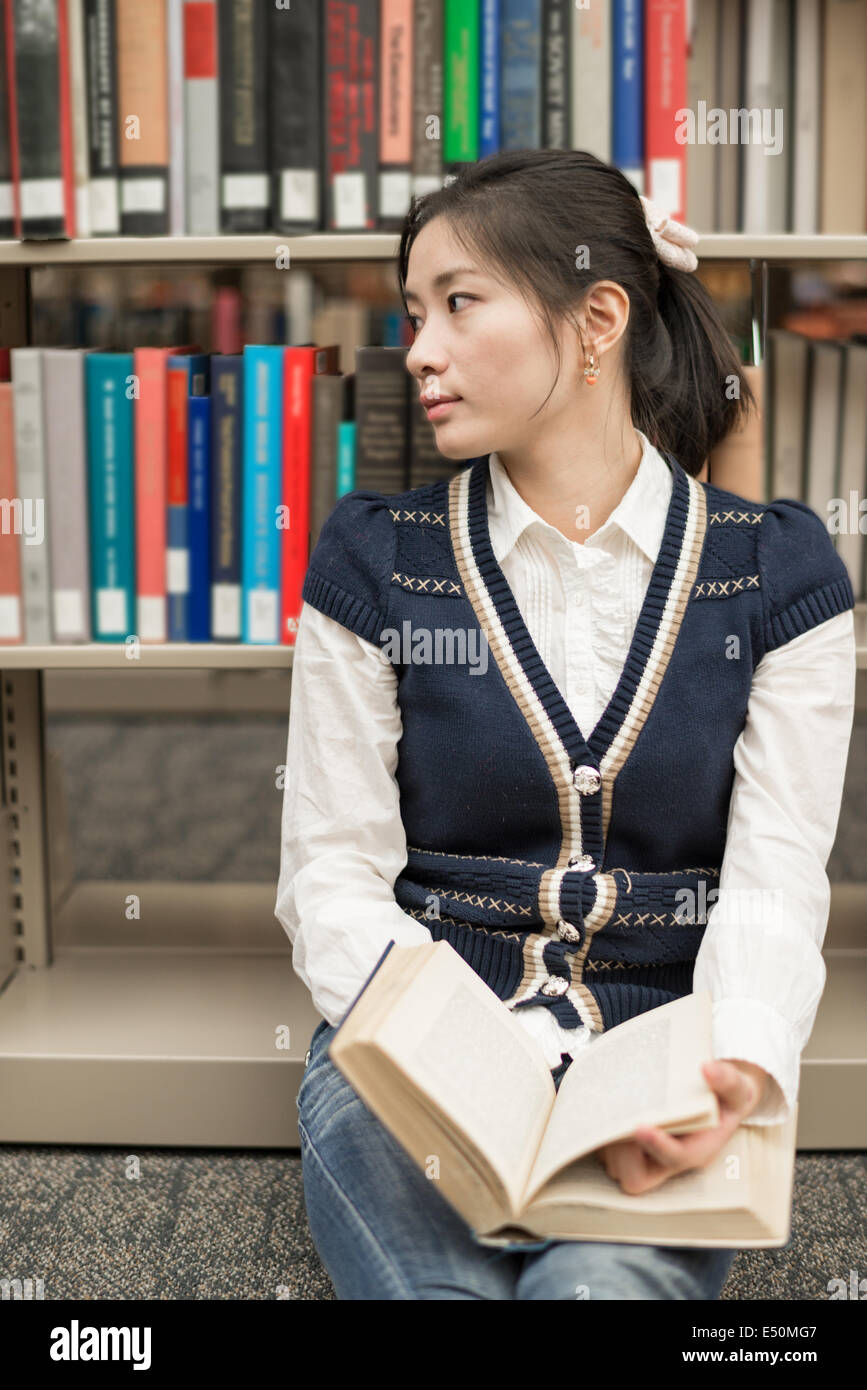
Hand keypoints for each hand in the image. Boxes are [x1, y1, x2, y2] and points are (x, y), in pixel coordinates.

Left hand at [593, 1058, 768, 1195]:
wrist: (717, 1101)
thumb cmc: (725, 1097)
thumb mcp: (738, 1088)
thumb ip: (727, 1080)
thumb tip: (707, 1069)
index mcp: (698, 1150)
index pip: (674, 1158)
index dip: (656, 1146)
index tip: (641, 1125)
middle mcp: (670, 1161)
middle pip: (637, 1176)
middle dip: (619, 1152)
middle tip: (613, 1117)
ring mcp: (649, 1159)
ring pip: (617, 1167)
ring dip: (605, 1143)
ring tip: (603, 1110)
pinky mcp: (633, 1152)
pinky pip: (607, 1156)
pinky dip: (599, 1135)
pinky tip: (599, 1108)